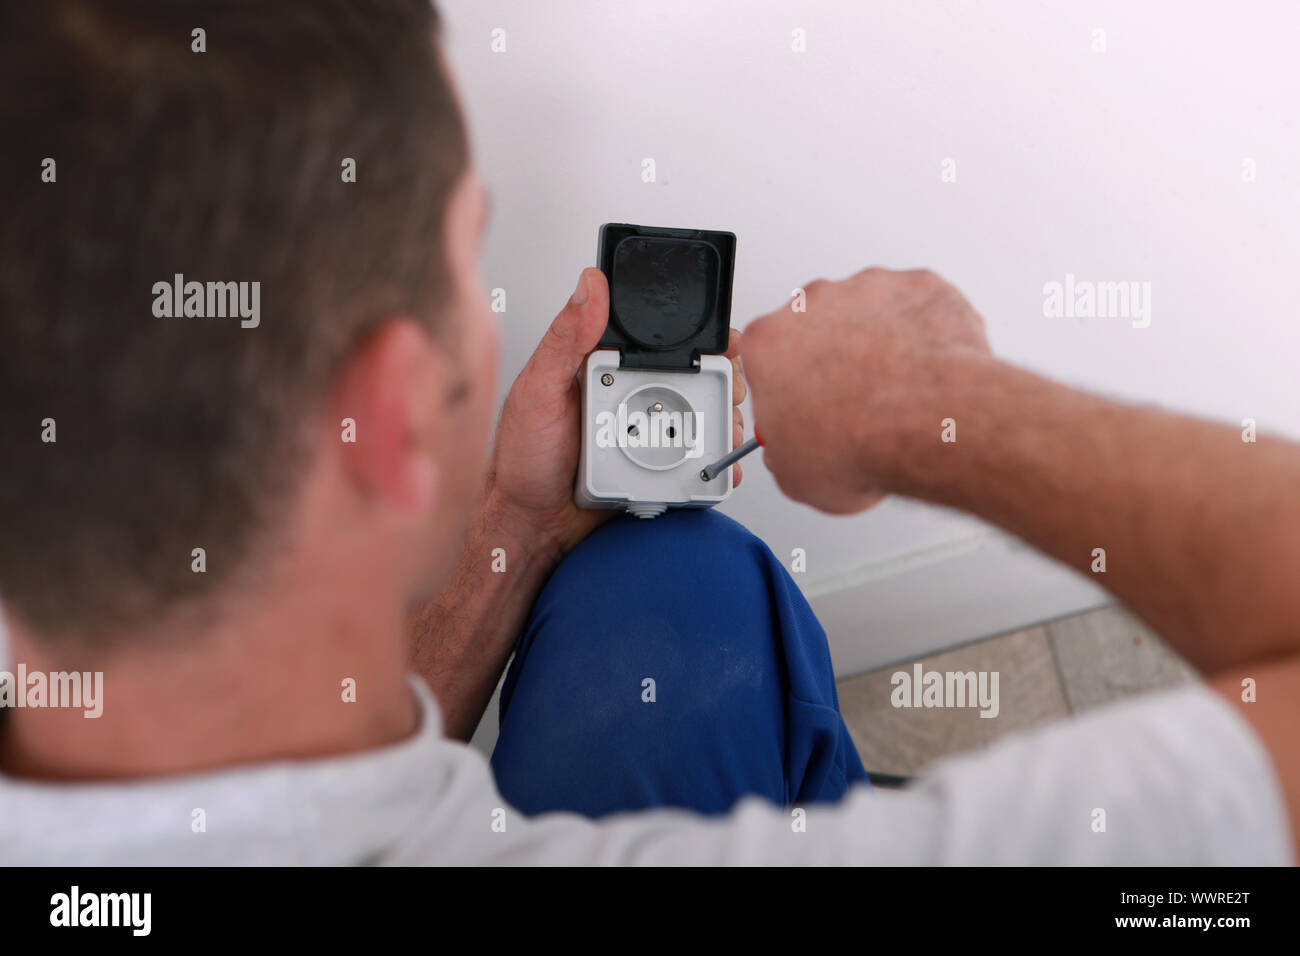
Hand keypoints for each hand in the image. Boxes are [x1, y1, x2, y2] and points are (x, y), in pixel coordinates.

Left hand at [485, 268, 748, 557]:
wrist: (530, 524)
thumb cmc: (523, 458)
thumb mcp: (539, 390)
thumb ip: (566, 338)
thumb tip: (590, 286)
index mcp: (604, 367)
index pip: (660, 339)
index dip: (698, 336)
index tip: (724, 341)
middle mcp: (630, 395)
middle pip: (694, 377)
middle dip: (723, 381)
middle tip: (729, 393)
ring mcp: (646, 432)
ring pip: (702, 419)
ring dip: (723, 423)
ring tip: (725, 432)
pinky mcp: (656, 468)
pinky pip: (695, 461)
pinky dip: (715, 463)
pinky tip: (719, 466)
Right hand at [741, 268, 989, 513]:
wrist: (931, 423)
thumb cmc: (865, 441)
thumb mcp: (795, 473)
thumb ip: (784, 446)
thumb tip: (795, 450)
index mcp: (769, 343)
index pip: (767, 358)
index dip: (787, 387)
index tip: (805, 405)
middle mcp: (813, 304)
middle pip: (816, 327)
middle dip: (833, 359)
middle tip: (855, 402)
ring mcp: (867, 289)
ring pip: (868, 313)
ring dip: (878, 343)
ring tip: (897, 391)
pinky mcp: (916, 285)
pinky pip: (915, 306)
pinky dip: (921, 332)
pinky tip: (926, 370)